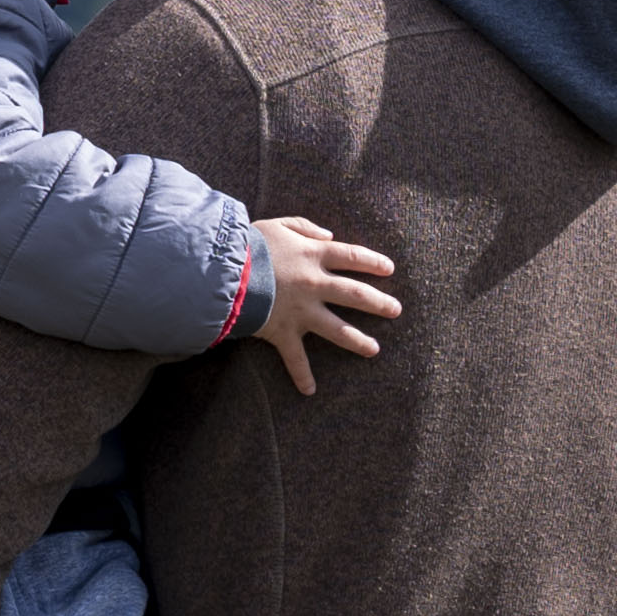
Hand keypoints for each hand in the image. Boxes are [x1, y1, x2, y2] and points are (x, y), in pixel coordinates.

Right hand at [247, 217, 398, 397]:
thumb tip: (330, 236)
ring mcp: (301, 311)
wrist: (220, 269)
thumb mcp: (276, 225)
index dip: (373, 262)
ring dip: (358, 341)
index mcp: (313, 255)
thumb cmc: (247, 244)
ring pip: (338, 329)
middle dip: (379, 303)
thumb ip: (305, 227)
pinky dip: (301, 375)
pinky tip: (309, 390)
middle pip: (356, 294)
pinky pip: (294, 357)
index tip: (389, 269)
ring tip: (374, 349)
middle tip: (395, 310)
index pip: (353, 257)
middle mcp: (314, 284)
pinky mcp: (283, 331)